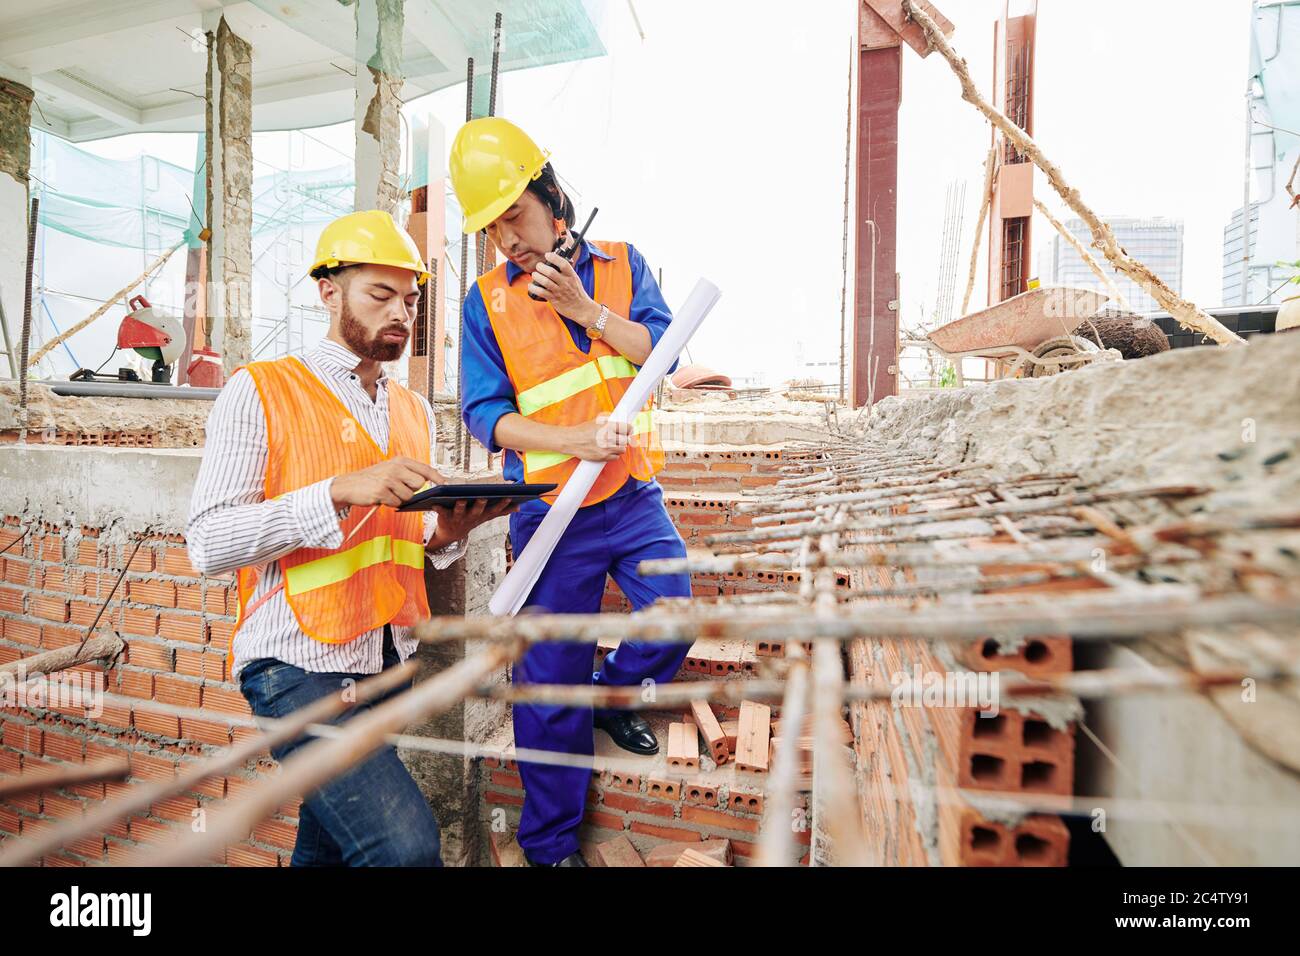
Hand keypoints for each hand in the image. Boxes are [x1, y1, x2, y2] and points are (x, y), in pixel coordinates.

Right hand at [330, 457, 446, 508]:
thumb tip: (427, 483)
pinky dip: (390, 503)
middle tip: (397, 489)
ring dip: (399, 498)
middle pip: (419, 484)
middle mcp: (396, 467)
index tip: (446, 484)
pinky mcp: (382, 491)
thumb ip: (407, 473)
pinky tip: (381, 498)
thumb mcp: (390, 469)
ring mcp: (389, 479)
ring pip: (408, 496)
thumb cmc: (372, 479)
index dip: (437, 477)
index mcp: (400, 461)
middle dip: (412, 490)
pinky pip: (396, 503)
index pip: (425, 468)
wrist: (348, 485)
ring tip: (387, 493)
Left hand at [427, 498, 517, 549]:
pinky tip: (435, 502)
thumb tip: (519, 507)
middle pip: (477, 511)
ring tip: (461, 499)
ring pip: (460, 511)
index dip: (502, 504)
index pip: (494, 510)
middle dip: (480, 505)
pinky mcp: (445, 517)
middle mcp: (471, 517)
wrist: (450, 533)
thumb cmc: (470, 519)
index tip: (509, 497)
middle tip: (483, 497)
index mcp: (481, 516)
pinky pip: (441, 512)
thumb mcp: (487, 516)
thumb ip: (502, 511)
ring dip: (460, 506)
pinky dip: (438, 508)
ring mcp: (458, 518)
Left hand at [529, 251, 597, 324]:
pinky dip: (534, 288)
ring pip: (545, 282)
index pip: (563, 264)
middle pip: (551, 272)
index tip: (547, 255)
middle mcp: (565, 283)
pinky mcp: (554, 299)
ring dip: (537, 277)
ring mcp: (559, 291)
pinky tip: (531, 286)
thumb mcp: (575, 279)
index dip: (554, 258)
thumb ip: (566, 271)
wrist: (581, 308)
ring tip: (534, 275)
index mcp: (571, 276)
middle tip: (538, 266)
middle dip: (541, 267)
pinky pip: (541, 292)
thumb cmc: (576, 292)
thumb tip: (555, 260)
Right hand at [565, 413, 629, 461]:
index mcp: (608, 426)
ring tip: (613, 444)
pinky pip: (616, 457)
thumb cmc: (584, 430)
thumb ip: (610, 420)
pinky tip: (608, 450)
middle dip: (624, 439)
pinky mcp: (603, 457)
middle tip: (621, 438)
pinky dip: (614, 454)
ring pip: (622, 449)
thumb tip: (622, 420)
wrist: (572, 440)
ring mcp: (606, 448)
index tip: (629, 431)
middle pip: (627, 440)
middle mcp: (609, 437)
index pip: (628, 428)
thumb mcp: (597, 420)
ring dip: (619, 447)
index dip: (630, 430)